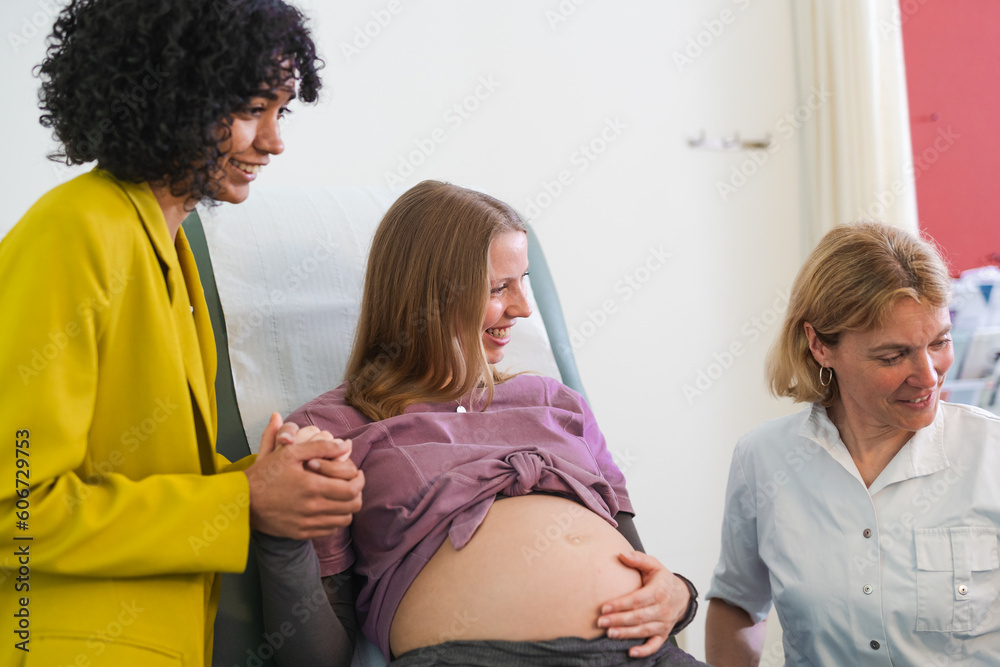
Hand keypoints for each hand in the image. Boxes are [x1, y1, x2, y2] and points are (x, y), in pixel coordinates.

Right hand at [245, 413, 363, 538]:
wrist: (241, 501)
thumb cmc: (265, 474)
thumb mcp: (290, 452)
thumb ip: (320, 446)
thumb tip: (345, 445)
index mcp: (313, 486)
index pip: (352, 489)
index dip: (359, 480)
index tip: (357, 473)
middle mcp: (313, 508)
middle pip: (352, 506)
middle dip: (357, 493)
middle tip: (352, 483)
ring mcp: (307, 523)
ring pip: (343, 520)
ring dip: (347, 507)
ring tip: (341, 495)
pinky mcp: (301, 533)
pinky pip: (329, 530)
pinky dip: (334, 519)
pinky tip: (327, 507)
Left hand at [597, 551, 690, 657]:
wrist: (681, 594)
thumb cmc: (661, 579)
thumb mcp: (653, 565)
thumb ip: (638, 559)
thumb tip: (621, 555)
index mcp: (659, 591)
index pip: (638, 600)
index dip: (621, 604)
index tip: (604, 607)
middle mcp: (663, 609)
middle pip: (639, 617)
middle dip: (618, 620)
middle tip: (601, 622)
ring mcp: (664, 623)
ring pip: (644, 630)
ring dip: (626, 633)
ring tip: (609, 633)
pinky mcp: (664, 633)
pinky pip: (655, 644)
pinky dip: (644, 650)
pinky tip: (630, 652)